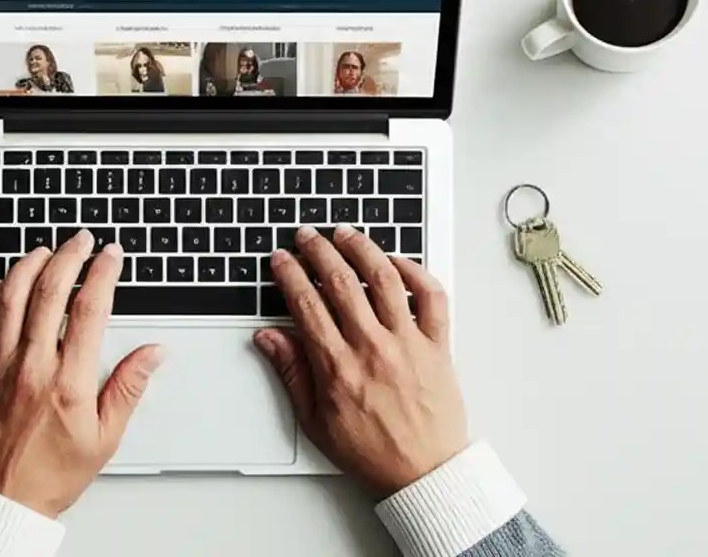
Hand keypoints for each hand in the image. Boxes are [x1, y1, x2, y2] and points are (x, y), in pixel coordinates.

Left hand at [0, 231, 161, 517]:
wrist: (0, 504)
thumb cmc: (49, 477)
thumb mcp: (105, 438)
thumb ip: (128, 388)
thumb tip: (153, 354)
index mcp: (67, 382)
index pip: (89, 309)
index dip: (103, 273)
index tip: (112, 256)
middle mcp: (30, 367)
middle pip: (49, 291)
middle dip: (69, 255)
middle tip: (81, 241)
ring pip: (9, 298)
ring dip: (28, 265)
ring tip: (43, 252)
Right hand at [255, 225, 467, 494]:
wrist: (423, 473)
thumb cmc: (372, 452)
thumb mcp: (315, 421)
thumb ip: (292, 373)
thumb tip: (269, 338)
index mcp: (338, 367)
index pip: (306, 304)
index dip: (289, 274)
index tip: (281, 259)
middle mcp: (372, 347)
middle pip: (340, 281)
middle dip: (318, 250)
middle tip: (307, 236)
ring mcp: (408, 343)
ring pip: (384, 278)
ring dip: (362, 248)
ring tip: (346, 234)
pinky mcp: (438, 345)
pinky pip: (431, 297)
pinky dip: (416, 272)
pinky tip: (397, 262)